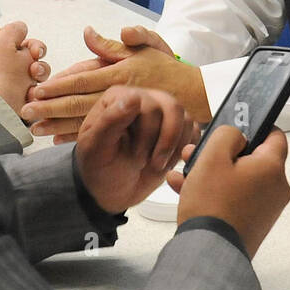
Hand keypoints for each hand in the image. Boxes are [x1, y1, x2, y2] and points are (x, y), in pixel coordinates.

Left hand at [0, 21, 45, 113]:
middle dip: (38, 67)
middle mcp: (8, 72)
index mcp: (0, 55)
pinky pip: (27, 104)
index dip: (35, 49)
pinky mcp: (8, 108)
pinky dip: (26, 100)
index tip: (35, 52)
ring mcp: (9, 91)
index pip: (28, 49)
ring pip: (35, 85)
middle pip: (37, 67)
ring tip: (24, 84)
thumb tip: (12, 33)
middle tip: (34, 69)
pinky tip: (21, 98)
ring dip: (31, 83)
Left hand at [22, 26, 210, 141]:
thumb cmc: (166, 67)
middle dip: (49, 108)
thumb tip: (88, 33)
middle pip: (77, 102)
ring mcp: (121, 113)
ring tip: (37, 130)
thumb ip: (120, 41)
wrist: (192, 95)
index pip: (82, 79)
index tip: (37, 89)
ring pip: (83, 121)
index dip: (58, 85)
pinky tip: (60, 141)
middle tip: (25, 112)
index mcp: (118, 73)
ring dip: (57, 126)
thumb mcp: (148, 46)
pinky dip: (78, 138)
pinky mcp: (125, 126)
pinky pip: (99, 132)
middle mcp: (117, 94)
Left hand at [75, 86, 197, 213]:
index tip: (135, 154)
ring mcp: (161, 113)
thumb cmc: (99, 169)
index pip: (149, 104)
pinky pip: (194, 131)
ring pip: (186, 118)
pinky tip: (167, 163)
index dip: (148, 132)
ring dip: (174, 147)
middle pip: (172, 108)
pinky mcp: (176, 129)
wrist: (110, 192)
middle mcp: (143, 99)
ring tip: (157, 164)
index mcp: (120, 97)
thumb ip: (110, 121)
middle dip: (163, 141)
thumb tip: (133, 98)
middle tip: (149, 163)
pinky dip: (183, 150)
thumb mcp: (95, 149)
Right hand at [167, 125, 289, 259]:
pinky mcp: (253, 224)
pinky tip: (184, 190)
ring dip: (212, 173)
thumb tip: (237, 136)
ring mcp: (266, 208)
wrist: (209, 252)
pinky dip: (215, 192)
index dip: (255, 127)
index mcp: (272, 167)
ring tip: (184, 172)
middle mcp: (276, 188)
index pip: (275, 136)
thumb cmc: (212, 206)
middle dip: (221, 153)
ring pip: (238, 179)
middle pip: (251, 159)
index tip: (238, 127)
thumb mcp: (213, 156)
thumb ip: (227, 135)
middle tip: (198, 152)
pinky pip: (235, 199)